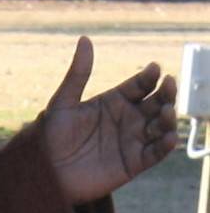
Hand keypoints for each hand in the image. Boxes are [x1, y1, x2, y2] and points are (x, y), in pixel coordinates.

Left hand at [42, 36, 176, 204]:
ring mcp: (132, 141)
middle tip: (169, 84)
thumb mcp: (62, 102)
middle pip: (156, 102)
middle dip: (166, 92)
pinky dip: (165, 145)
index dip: (148, 76)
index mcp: (113, 101)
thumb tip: (85, 39)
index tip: (153, 69)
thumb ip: (78, 74)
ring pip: (160, 125)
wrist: (44, 172)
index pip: (139, 84)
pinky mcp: (133, 164)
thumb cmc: (48, 137)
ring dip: (169, 117)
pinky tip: (168, 137)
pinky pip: (156, 153)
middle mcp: (127, 119)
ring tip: (167, 111)